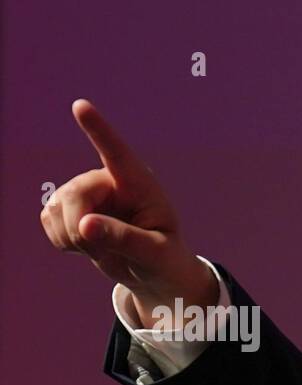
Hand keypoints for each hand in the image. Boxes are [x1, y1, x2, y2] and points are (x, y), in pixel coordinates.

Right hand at [39, 98, 216, 322]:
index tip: (81, 106)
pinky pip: (48, 220)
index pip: (117, 153)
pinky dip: (64, 241)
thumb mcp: (156, 254)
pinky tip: (88, 245)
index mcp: (139, 183)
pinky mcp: (64, 206)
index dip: (98, 129)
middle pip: (75, 195)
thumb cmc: (164, 258)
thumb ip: (126, 239)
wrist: (149, 270)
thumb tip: (85, 225)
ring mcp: (82, 191)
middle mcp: (107, 180)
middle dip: (82, 230)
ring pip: (56, 209)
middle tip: (104, 252)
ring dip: (74, 239)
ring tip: (104, 249)